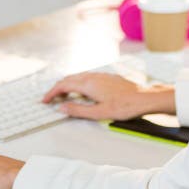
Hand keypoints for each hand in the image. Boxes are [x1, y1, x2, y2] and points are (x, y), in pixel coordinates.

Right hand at [42, 72, 174, 119]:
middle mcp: (93, 76)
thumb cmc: (124, 106)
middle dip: (57, 88)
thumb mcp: (98, 113)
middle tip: (51, 99)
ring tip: (64, 96)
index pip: (63, 85)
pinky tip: (82, 92)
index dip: (52, 93)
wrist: (143, 98)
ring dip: (68, 85)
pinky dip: (78, 83)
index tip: (45, 100)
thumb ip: (78, 110)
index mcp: (88, 84)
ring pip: (78, 77)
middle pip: (69, 79)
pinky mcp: (107, 77)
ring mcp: (101, 75)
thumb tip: (61, 108)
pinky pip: (87, 77)